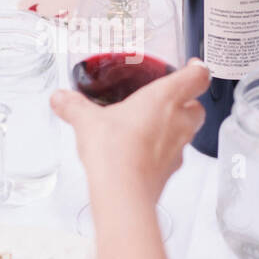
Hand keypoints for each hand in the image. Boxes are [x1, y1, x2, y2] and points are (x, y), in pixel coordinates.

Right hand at [52, 59, 209, 206]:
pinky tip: (140, 153)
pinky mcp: (170, 172)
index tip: (192, 66)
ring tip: (148, 127)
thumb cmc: (115, 149)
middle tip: (168, 100)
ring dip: (174, 128)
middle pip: (198, 108)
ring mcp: (177, 149)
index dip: (198, 69)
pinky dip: (161, 152)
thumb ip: (74, 106)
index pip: (197, 77)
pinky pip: (172, 156)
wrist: (123, 192)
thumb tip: (60, 98)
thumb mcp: (87, 121)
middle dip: (188, 102)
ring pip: (187, 133)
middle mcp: (178, 122)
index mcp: (165, 98)